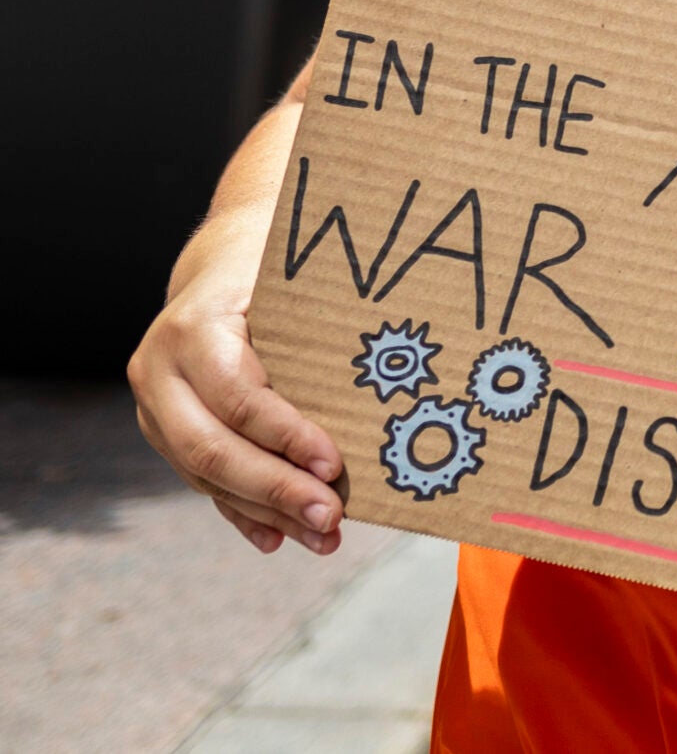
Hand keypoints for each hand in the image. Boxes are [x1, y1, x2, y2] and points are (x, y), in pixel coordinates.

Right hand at [129, 232, 344, 555]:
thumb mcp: (290, 285)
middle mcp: (159, 372)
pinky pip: (202, 481)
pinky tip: (276, 539)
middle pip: (212, 449)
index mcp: (192, 330)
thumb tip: (393, 372)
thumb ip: (317, 329)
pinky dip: (242, 513)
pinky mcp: (165, 432)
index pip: (239, 398)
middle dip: (276, 491)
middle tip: (333, 517)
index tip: (336, 466)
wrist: (220, 265)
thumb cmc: (273, 270)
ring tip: (326, 537)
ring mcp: (155, 408)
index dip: (287, 437)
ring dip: (268, 512)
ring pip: (206, 475)